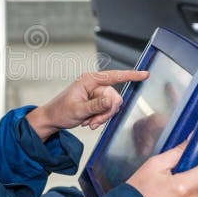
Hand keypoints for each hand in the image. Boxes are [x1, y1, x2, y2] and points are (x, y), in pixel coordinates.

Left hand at [25, 70, 148, 141]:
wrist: (52, 119)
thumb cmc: (60, 111)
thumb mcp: (78, 110)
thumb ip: (96, 105)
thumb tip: (112, 100)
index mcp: (89, 80)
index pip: (114, 76)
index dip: (131, 75)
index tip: (145, 74)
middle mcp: (95, 85)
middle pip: (114, 97)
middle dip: (106, 112)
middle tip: (93, 122)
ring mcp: (96, 93)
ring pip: (112, 106)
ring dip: (102, 117)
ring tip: (88, 123)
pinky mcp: (97, 102)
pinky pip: (107, 111)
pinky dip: (100, 119)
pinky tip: (88, 122)